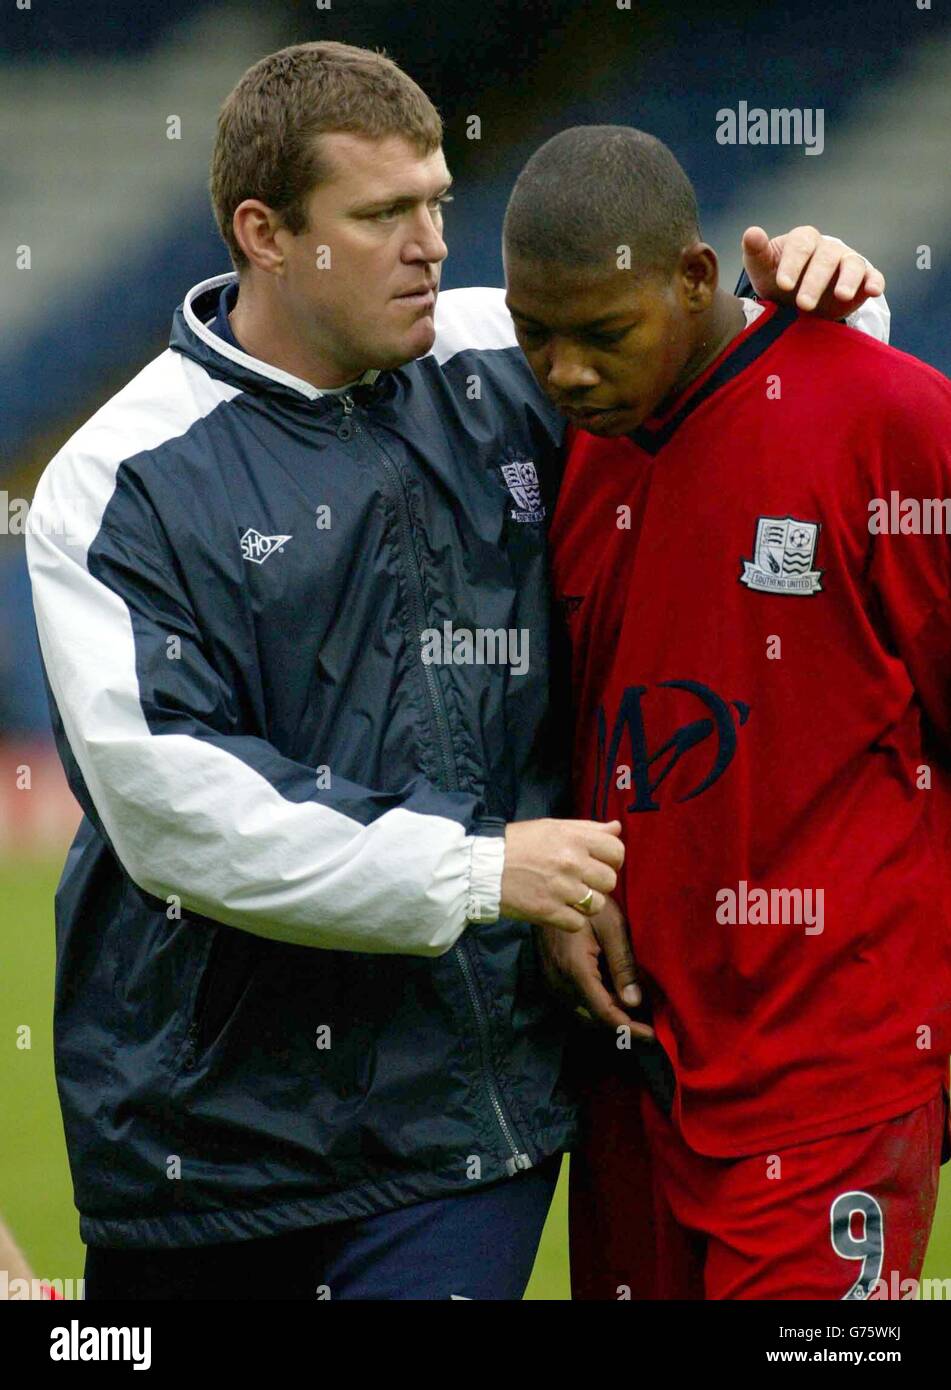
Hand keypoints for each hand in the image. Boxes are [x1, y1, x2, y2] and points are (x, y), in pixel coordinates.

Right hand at [501, 818, 623, 932]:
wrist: (482, 866)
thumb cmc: (518, 843)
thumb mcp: (552, 826)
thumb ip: (588, 828)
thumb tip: (617, 828)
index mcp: (575, 838)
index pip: (617, 851)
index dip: (612, 860)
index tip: (598, 863)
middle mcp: (572, 862)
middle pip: (610, 881)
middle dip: (598, 883)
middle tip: (580, 881)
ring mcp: (562, 889)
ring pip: (598, 905)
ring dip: (586, 904)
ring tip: (568, 897)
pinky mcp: (549, 912)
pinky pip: (578, 923)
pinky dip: (570, 920)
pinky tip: (558, 910)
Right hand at [535, 896, 653, 1037]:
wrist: (553, 891)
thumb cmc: (587, 904)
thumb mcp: (612, 927)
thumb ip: (623, 966)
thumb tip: (634, 1003)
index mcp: (576, 971)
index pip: (604, 1013)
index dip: (629, 1028)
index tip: (653, 1035)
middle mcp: (560, 983)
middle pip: (593, 1018)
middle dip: (622, 1026)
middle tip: (650, 1026)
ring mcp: (552, 981)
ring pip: (583, 1013)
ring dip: (609, 1017)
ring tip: (637, 1015)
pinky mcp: (551, 977)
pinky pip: (575, 1002)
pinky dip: (596, 1006)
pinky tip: (615, 998)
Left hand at [741, 225, 884, 318]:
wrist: (796, 300)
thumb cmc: (777, 280)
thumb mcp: (762, 268)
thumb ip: (756, 251)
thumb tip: (752, 232)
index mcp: (803, 241)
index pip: (801, 245)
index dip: (793, 263)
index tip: (783, 284)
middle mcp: (827, 248)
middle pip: (826, 258)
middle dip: (816, 280)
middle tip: (804, 304)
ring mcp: (847, 262)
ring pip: (852, 264)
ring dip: (848, 280)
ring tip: (842, 296)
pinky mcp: (862, 280)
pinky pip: (872, 276)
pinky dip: (874, 282)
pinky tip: (873, 292)